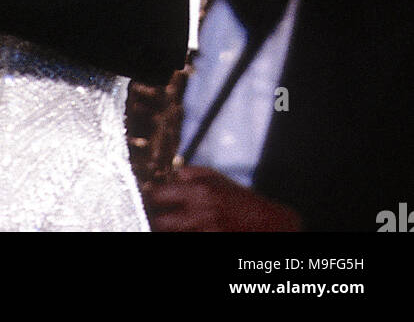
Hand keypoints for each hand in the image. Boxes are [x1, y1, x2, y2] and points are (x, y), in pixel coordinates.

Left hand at [143, 165, 301, 231]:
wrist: (271, 226)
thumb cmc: (243, 201)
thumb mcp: (218, 178)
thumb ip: (190, 173)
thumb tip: (168, 175)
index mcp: (200, 192)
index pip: (157, 195)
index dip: (148, 196)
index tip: (145, 195)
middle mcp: (199, 214)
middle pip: (158, 222)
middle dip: (152, 217)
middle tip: (151, 213)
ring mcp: (204, 233)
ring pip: (170, 234)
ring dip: (166, 228)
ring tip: (167, 222)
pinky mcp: (209, 243)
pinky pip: (185, 241)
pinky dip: (181, 235)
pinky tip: (184, 229)